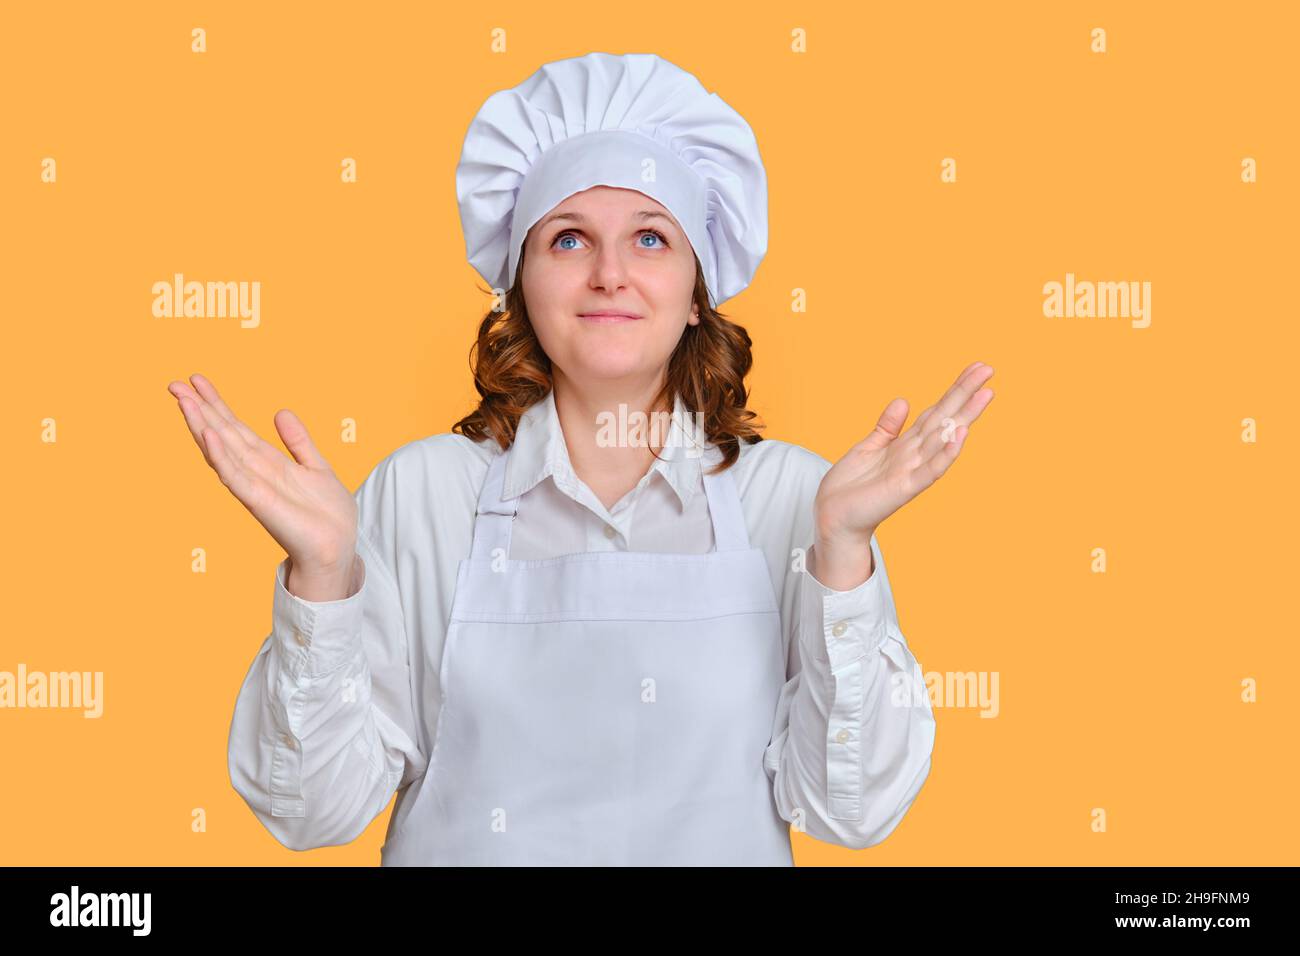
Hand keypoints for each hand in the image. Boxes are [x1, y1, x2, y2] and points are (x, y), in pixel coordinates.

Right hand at [167, 373, 357, 577]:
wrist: (337, 550)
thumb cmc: (327, 515)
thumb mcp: (316, 467)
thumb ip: (298, 442)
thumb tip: (280, 412)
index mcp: (267, 462)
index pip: (235, 426)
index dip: (217, 403)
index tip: (196, 379)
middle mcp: (255, 471)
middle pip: (221, 433)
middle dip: (199, 409)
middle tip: (174, 383)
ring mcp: (254, 486)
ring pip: (221, 450)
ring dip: (202, 425)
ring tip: (183, 400)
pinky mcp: (260, 503)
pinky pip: (235, 476)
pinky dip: (221, 456)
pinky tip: (208, 435)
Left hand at [810, 362, 994, 589]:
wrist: (834, 517)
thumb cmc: (851, 487)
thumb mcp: (868, 447)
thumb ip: (887, 427)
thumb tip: (903, 401)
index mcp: (907, 444)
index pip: (936, 411)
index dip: (955, 389)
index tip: (976, 368)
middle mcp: (914, 455)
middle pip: (944, 418)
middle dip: (966, 395)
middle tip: (989, 370)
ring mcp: (912, 471)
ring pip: (943, 439)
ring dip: (964, 417)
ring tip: (985, 394)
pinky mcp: (904, 488)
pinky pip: (929, 469)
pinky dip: (945, 453)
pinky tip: (961, 435)